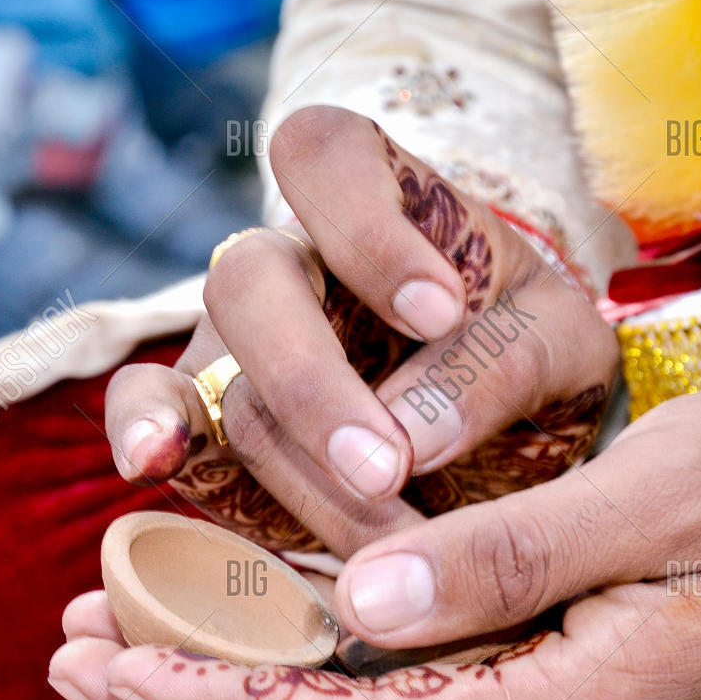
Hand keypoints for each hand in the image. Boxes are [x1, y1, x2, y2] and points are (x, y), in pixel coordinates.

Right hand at [103, 105, 615, 557]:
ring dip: (301, 473)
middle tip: (387, 468)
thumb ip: (502, 367)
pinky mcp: (207, 415)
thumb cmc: (525, 352)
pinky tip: (152, 461)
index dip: (367, 230)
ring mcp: (234, 340)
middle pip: (251, 282)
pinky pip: (150, 408)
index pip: (328, 155)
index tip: (440, 314)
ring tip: (381, 543)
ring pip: (223, 384)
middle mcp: (288, 264)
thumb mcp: (556, 342)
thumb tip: (411, 439)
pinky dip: (144, 430)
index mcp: (374, 204)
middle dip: (314, 385)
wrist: (500, 421)